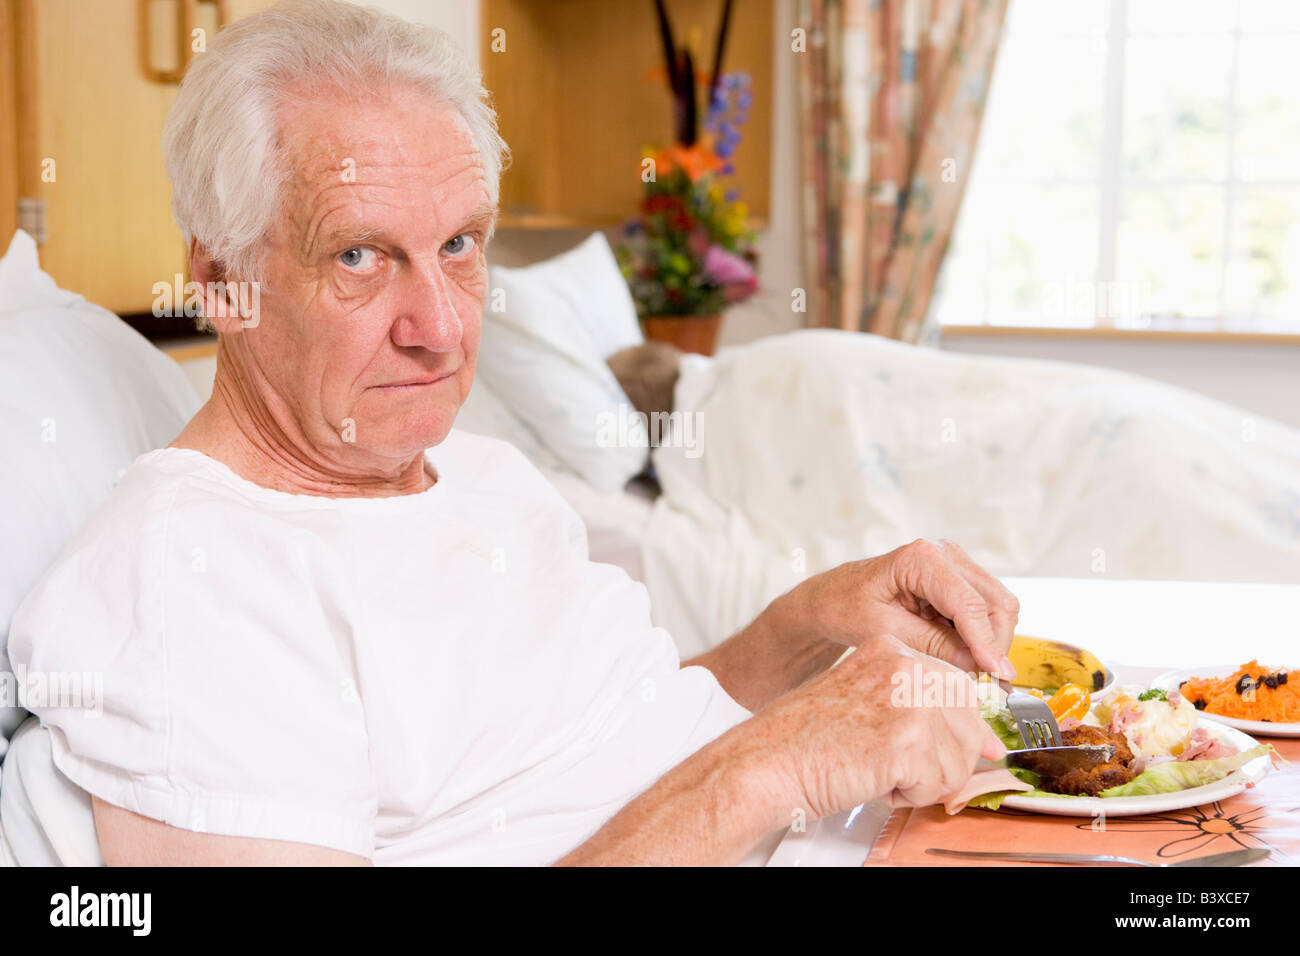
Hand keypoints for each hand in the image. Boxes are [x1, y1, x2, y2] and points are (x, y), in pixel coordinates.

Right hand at [750, 633, 1006, 818]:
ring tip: (879, 773)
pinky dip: (910, 797)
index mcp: (890, 649)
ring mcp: (908, 699)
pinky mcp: (907, 739)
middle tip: (896, 767)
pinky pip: (940, 784)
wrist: (765, 762)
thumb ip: (924, 711)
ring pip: (960, 759)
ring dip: (925, 781)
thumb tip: (989, 745)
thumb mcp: (867, 704)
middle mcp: (904, 666)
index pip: (957, 689)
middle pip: (970, 724)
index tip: (939, 749)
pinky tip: (875, 783)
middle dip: (943, 759)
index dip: (958, 730)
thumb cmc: (804, 741)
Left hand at [779, 538, 1019, 679]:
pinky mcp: (959, 579)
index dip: (986, 643)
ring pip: (998, 607)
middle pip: (996, 603)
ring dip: (988, 641)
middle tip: (982, 681)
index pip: (969, 604)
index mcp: (921, 558)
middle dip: (993, 644)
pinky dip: (979, 636)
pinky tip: (954, 650)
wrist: (833, 596)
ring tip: (961, 665)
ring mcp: (955, 564)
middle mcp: (945, 553)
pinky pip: (986, 611)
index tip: (997, 675)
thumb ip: (929, 644)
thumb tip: (975, 664)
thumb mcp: (882, 631)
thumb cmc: (846, 607)